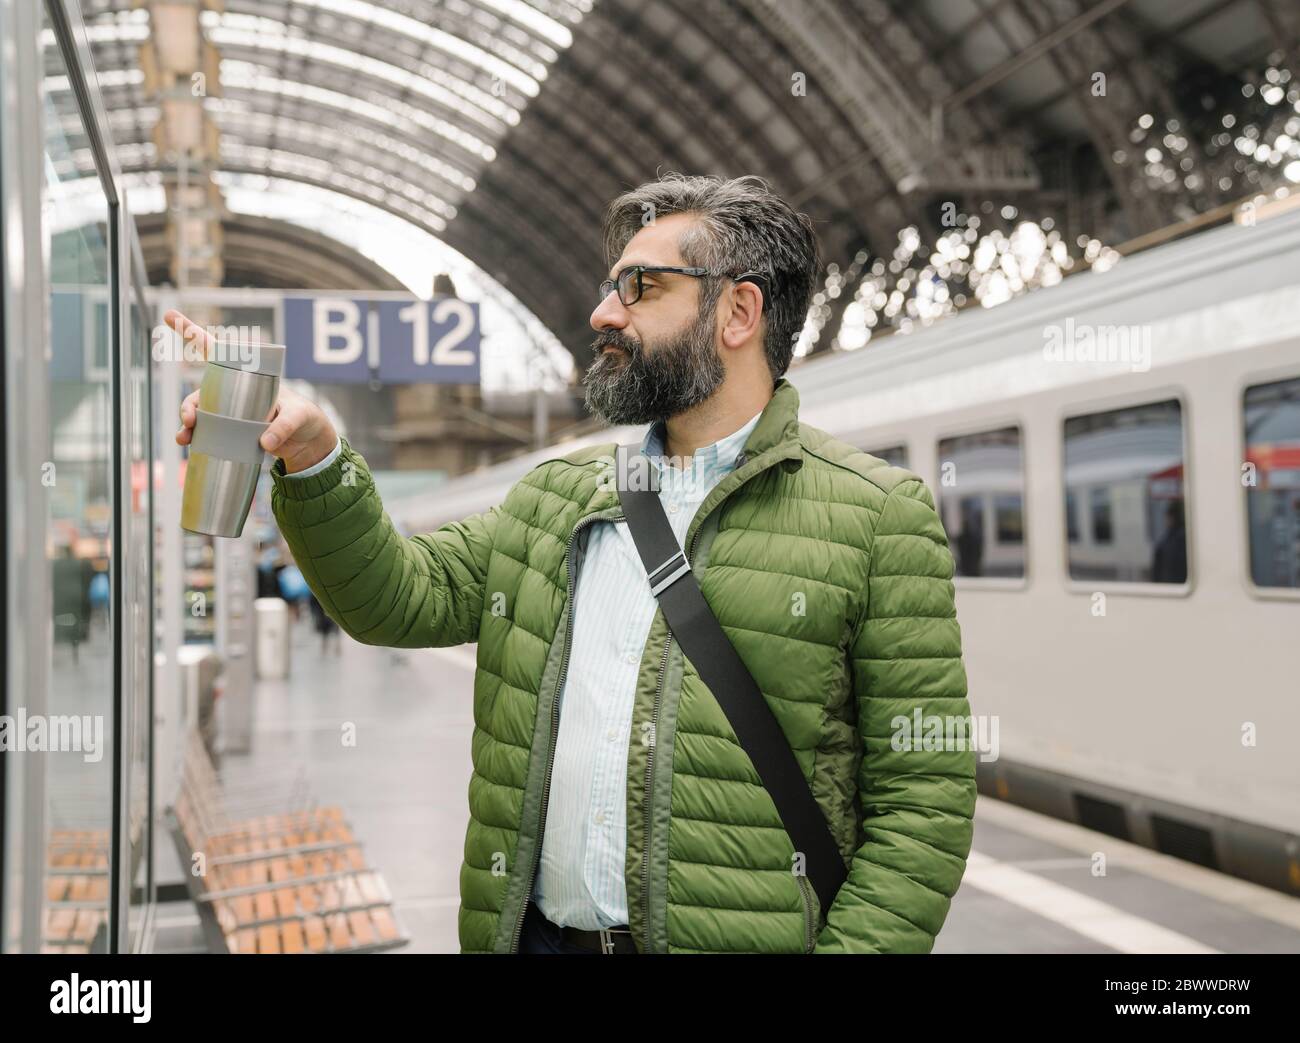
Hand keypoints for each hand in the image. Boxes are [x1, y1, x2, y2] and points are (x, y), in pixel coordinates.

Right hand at [167, 309, 338, 472]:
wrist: (309, 443)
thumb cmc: (305, 418)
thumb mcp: (299, 416)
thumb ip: (285, 426)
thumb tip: (264, 442)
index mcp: (247, 375)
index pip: (217, 350)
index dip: (191, 332)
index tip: (168, 315)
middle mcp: (234, 392)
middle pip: (201, 392)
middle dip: (188, 404)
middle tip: (189, 419)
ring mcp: (232, 414)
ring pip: (201, 415)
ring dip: (188, 424)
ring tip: (185, 437)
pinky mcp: (233, 433)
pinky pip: (208, 434)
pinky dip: (196, 438)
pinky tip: (188, 444)